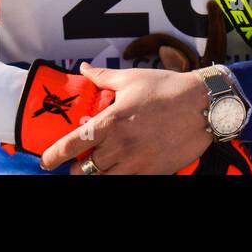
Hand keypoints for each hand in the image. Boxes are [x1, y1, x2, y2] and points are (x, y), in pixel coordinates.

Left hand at [39, 62, 212, 174]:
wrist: (204, 105)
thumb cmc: (168, 88)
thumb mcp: (132, 78)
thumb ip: (104, 77)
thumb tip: (85, 68)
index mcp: (112, 121)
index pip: (73, 144)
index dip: (54, 156)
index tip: (46, 161)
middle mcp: (121, 145)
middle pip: (85, 169)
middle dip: (78, 167)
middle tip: (79, 161)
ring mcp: (138, 163)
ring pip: (104, 179)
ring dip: (97, 174)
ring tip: (99, 167)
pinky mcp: (153, 173)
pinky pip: (127, 183)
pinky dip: (119, 177)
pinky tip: (121, 169)